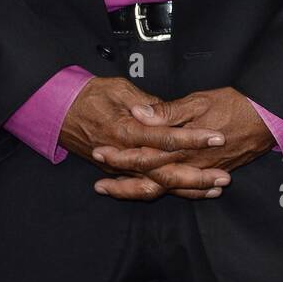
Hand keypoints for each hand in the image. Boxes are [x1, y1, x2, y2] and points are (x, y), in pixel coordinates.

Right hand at [60, 76, 232, 200]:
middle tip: (225, 176)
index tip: (217, 136)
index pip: (165, 137)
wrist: (57, 110)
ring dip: (188, 189)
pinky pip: (146, 189)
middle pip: (166, 170)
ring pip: (158, 185)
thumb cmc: (88, 94)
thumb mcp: (117, 88)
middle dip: (197, 175)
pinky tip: (192, 193)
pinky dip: (170, 192)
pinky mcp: (118, 173)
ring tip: (216, 189)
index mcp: (126, 130)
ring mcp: (120, 168)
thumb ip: (145, 102)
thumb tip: (165, 112)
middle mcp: (124, 154)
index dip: (193, 138)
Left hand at [90, 88, 275, 199]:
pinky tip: (161, 194)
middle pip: (150, 178)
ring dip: (140, 191)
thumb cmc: (235, 104)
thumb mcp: (199, 101)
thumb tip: (139, 114)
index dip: (119, 156)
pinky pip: (188, 191)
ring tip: (117, 193)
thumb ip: (167, 111)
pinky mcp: (212, 172)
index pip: (143, 154)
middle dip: (123, 182)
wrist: (270, 119)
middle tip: (99, 185)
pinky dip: (170, 195)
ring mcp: (201, 171)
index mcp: (181, 144)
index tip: (99, 153)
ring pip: (166, 188)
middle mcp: (189, 162)